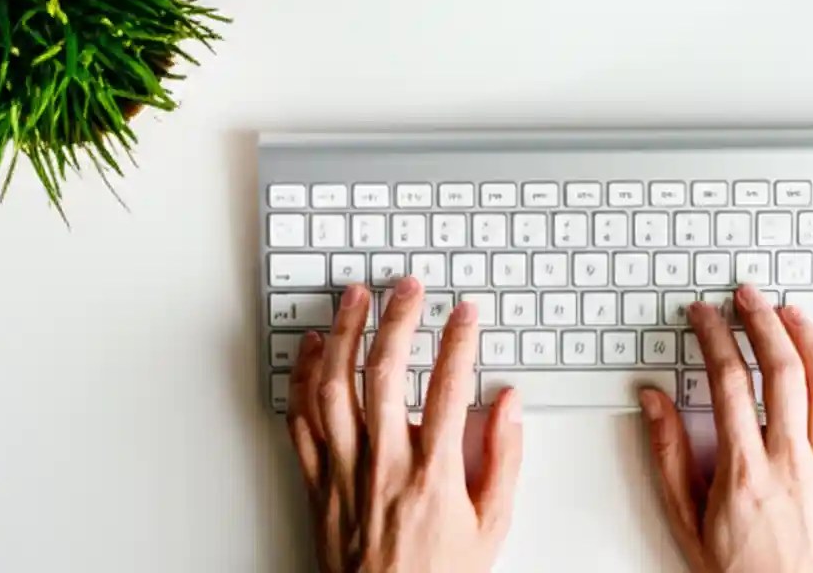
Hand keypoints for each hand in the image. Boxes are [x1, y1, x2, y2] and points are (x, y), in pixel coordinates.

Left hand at [286, 278, 522, 572]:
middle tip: (409, 287)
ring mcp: (345, 472)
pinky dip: (303, 379)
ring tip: (355, 299)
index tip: (467, 312)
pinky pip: (301, 421)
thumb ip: (505, 459)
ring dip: (344, 335)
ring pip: (336, 388)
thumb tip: (511, 404)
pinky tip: (311, 350)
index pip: (451, 389)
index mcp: (434, 475)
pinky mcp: (317, 483)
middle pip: (387, 374)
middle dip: (399, 320)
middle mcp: (385, 466)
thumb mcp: (492, 525)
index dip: (460, 341)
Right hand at [639, 285, 812, 572]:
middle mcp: (791, 463)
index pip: (727, 382)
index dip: (713, 337)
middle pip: (780, 371)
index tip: (704, 315)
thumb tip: (654, 401)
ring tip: (791, 314)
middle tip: (747, 297)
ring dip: (809, 340)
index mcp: (743, 470)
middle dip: (761, 322)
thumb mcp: (686, 519)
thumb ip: (667, 455)